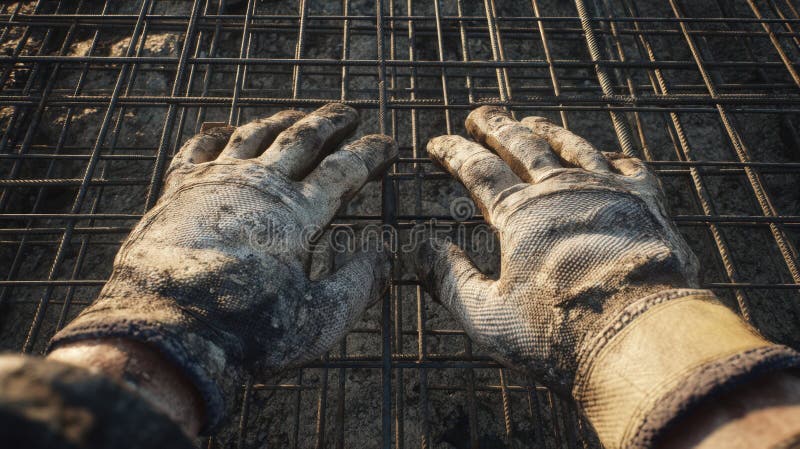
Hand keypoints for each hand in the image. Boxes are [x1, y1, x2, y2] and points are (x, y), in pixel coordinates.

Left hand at [50, 104, 396, 429]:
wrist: (164, 330)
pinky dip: (216, 134)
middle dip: (331, 122)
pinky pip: (199, 148)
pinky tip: (223, 129)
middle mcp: (260, 185)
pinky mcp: (178, 190)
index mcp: (299, 213)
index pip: (344, 170)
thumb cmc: (247, 331)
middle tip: (350, 112)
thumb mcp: (320, 318)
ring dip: (281, 120)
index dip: (370, 153)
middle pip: (303, 139)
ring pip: (255, 134)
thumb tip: (387, 252)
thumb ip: (360, 282)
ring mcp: (216, 182)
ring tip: (298, 115)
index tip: (389, 142)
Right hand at [418, 107, 799, 448]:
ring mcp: (607, 190)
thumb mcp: (486, 314)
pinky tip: (607, 156)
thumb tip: (422, 249)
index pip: (477, 170)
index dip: (453, 152)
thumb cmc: (557, 331)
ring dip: (548, 132)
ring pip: (572, 147)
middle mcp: (560, 190)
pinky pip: (628, 166)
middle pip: (522, 145)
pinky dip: (611, 157)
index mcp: (519, 214)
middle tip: (479, 114)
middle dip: (496, 126)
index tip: (437, 142)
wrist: (640, 332)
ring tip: (532, 123)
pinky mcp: (646, 202)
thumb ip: (449, 279)